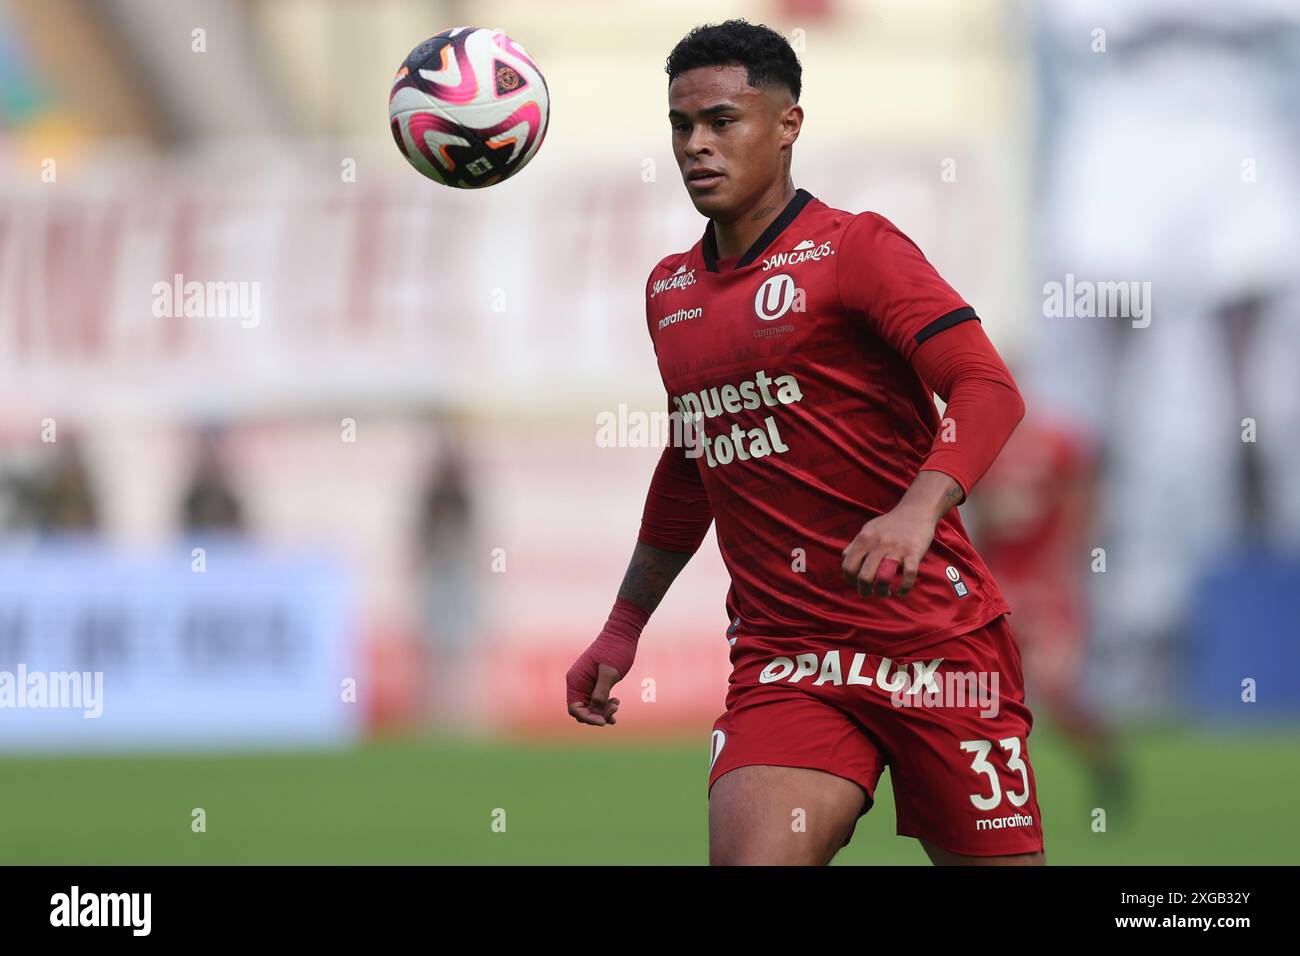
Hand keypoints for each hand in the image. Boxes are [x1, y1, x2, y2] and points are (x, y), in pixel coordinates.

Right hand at [565, 598, 645, 726]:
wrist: (622, 634)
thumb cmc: (615, 650)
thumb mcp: (610, 673)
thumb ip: (601, 692)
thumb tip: (596, 710)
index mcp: (576, 680)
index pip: (574, 708)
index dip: (587, 717)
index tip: (602, 721)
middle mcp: (578, 682)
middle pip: (582, 710)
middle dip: (597, 715)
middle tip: (614, 709)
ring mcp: (586, 682)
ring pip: (590, 707)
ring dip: (603, 711)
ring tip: (617, 705)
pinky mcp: (595, 682)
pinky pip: (596, 700)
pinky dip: (605, 705)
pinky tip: (616, 704)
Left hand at [840, 502, 936, 597]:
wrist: (915, 510)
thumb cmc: (889, 524)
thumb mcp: (868, 530)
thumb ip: (855, 545)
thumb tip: (844, 561)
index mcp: (864, 539)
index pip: (848, 567)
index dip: (850, 580)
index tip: (857, 582)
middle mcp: (878, 543)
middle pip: (864, 577)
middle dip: (864, 590)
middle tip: (869, 592)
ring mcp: (896, 548)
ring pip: (884, 578)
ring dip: (882, 592)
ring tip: (885, 593)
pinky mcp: (914, 551)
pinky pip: (909, 575)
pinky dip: (904, 588)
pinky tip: (901, 591)